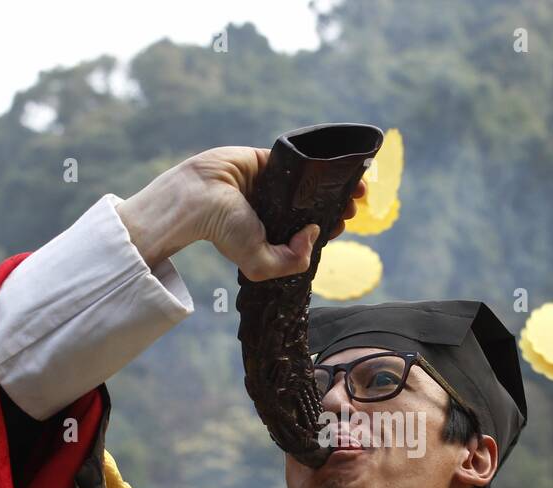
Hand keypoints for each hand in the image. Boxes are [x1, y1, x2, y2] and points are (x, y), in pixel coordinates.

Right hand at [117, 146, 366, 280]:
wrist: (197, 197)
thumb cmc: (224, 231)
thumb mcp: (260, 264)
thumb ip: (291, 261)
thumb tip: (314, 232)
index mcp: (275, 234)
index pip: (311, 232)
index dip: (331, 227)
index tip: (344, 222)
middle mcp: (277, 210)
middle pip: (316, 206)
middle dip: (339, 204)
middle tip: (354, 204)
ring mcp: (274, 185)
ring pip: (312, 183)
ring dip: (335, 182)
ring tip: (355, 185)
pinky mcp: (269, 161)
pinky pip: (299, 159)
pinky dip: (319, 161)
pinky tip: (337, 164)